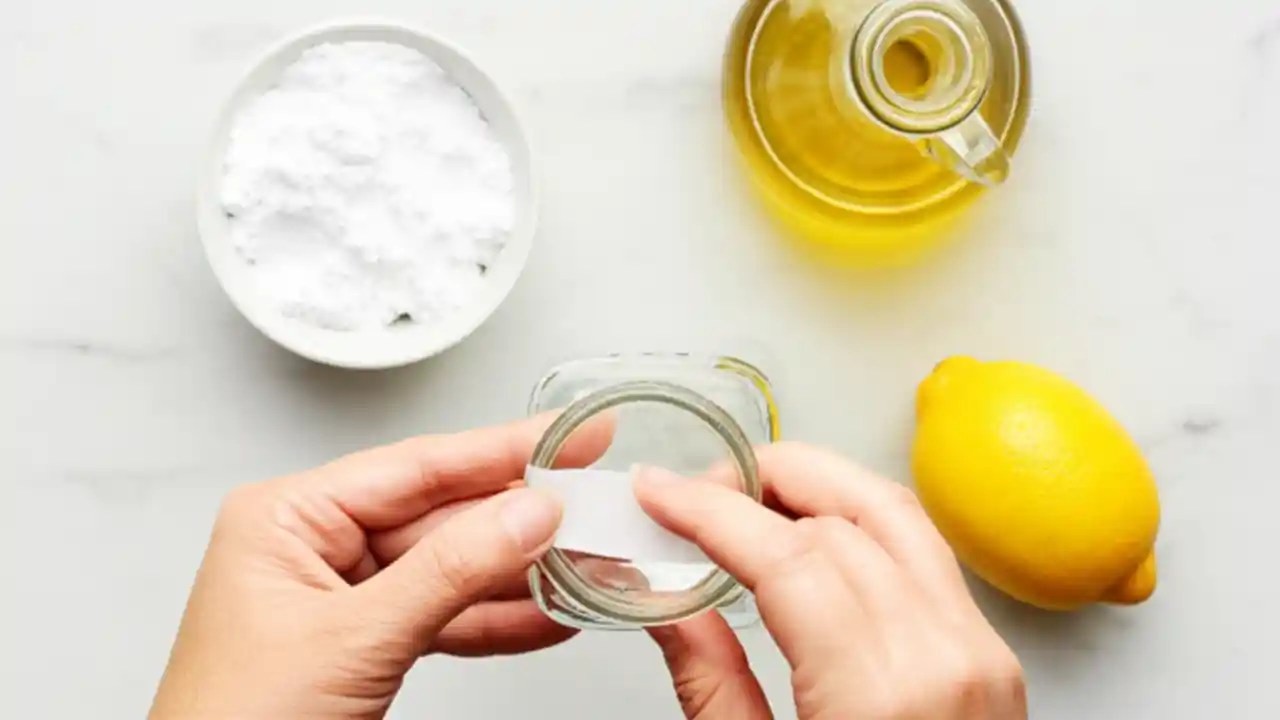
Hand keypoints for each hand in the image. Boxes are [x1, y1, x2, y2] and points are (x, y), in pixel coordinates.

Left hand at [150, 415, 609, 719]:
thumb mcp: (353, 639)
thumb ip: (450, 571)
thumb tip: (527, 514)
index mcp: (286, 517)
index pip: (416, 466)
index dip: (503, 448)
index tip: (568, 435)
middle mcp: (312, 546)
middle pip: (442, 515)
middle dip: (522, 520)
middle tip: (593, 504)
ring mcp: (341, 596)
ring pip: (451, 570)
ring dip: (521, 575)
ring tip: (589, 563)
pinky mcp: (364, 643)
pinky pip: (444, 617)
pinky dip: (496, 621)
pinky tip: (549, 614)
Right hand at [636, 443, 1025, 719]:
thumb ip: (710, 684)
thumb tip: (666, 607)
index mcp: (883, 697)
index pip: (787, 553)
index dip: (711, 510)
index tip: (660, 493)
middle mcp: (946, 660)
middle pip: (845, 518)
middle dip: (760, 484)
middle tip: (696, 489)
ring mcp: (981, 655)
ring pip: (896, 516)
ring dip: (817, 486)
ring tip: (748, 491)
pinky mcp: (991, 660)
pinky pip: (925, 554)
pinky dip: (863, 522)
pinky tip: (814, 531)